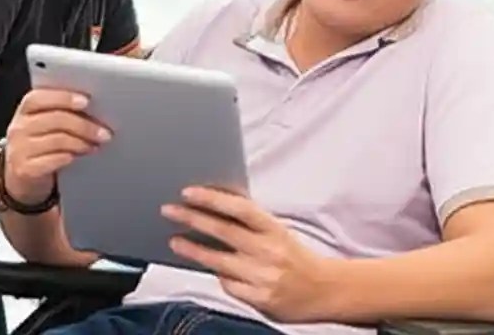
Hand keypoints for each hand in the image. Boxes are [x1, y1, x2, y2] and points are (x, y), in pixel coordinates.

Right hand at [2, 88, 110, 205]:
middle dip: (84, 125)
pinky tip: (78, 157)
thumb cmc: (39, 144)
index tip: (86, 101)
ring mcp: (19, 149)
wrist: (21, 175)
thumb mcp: (44, 124)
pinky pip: (53, 160)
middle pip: (55, 119)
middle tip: (104, 132)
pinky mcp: (25, 170)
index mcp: (25, 110)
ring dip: (82, 143)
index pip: (39, 98)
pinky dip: (70, 157)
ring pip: (57, 140)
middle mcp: (19, 128)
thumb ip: (61, 112)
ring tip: (95, 145)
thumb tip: (94, 109)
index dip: (63, 97)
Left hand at [162, 187, 331, 322]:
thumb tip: (214, 205)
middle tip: (169, 211)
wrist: (324, 290)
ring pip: (219, 261)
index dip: (212, 199)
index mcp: (274, 229)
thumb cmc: (294, 257)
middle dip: (192, 219)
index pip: (239, 208)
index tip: (188, 193)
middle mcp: (269, 251)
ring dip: (193, 250)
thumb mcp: (277, 232)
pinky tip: (210, 268)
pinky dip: (219, 276)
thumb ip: (250, 223)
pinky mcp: (261, 300)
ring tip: (175, 241)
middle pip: (223, 231)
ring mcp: (264, 277)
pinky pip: (229, 285)